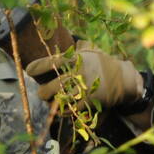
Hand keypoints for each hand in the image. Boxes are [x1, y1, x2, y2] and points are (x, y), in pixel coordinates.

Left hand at [27, 41, 144, 108]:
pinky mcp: (89, 102)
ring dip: (52, 103)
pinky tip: (64, 108)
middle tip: (43, 93)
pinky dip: (64, 110)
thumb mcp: (92, 51)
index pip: (51, 62)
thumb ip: (77, 50)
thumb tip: (64, 42)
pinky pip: (69, 109)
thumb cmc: (105, 63)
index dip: (37, 67)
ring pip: (58, 100)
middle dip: (43, 92)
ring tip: (51, 101)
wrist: (124, 79)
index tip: (29, 70)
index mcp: (77, 59)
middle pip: (51, 87)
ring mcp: (83, 89)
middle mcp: (79, 73)